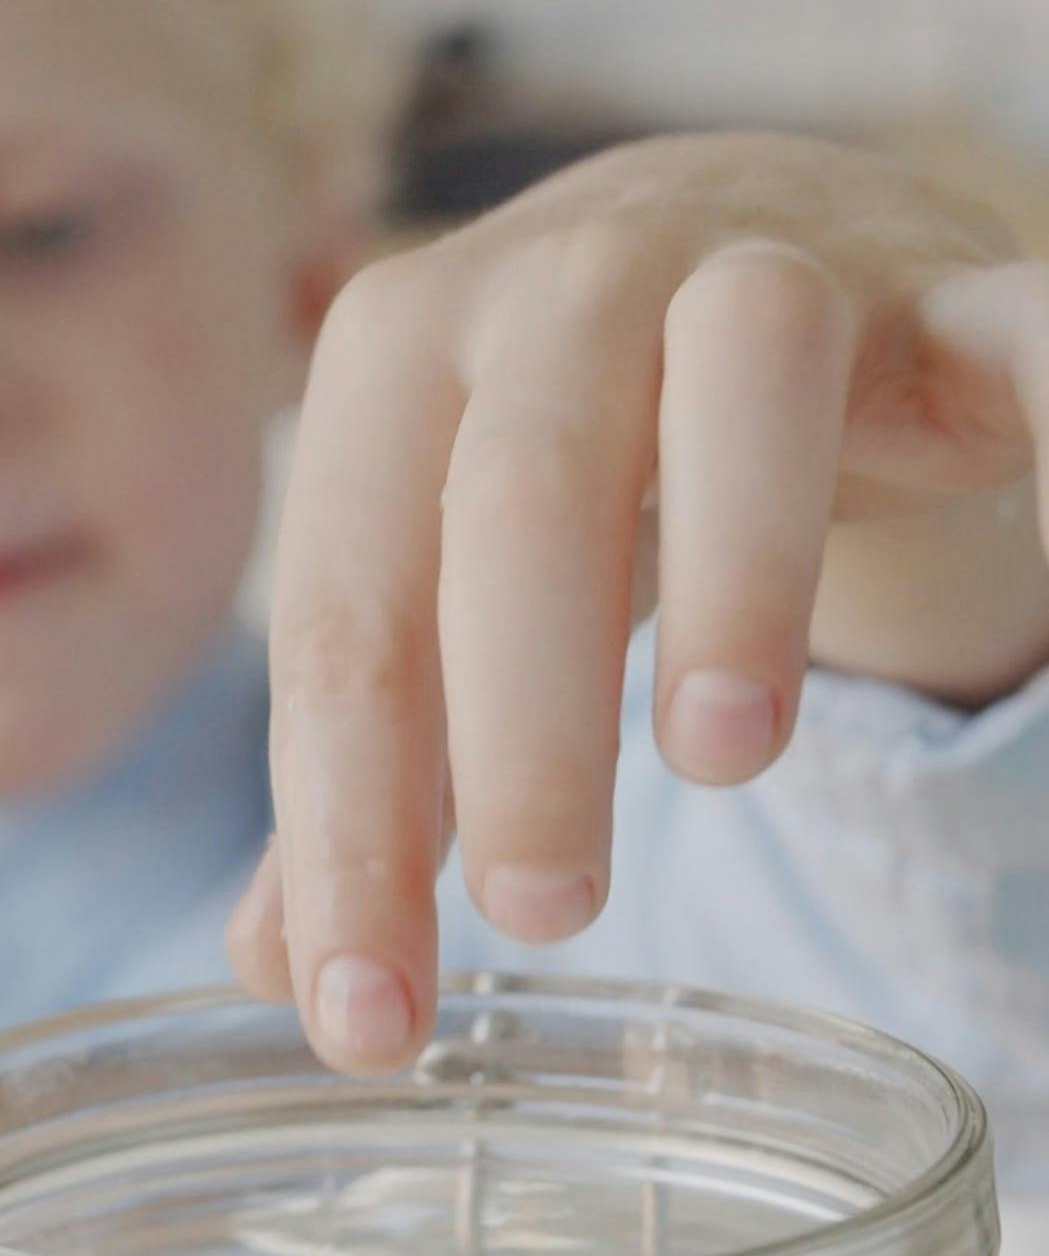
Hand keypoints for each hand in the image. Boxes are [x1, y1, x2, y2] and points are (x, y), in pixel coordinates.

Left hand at [229, 132, 1048, 1073]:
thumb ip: (383, 771)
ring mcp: (754, 265)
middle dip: (519, 720)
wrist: (739, 233)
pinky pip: (1012, 331)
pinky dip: (1045, 401)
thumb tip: (283, 977)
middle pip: (520, 500)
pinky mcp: (937, 291)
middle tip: (540, 912)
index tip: (369, 1022)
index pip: (348, 621)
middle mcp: (558, 284)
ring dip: (736, 567)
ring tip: (721, 760)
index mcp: (398, 364)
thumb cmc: (576, 455)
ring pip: (742, 374)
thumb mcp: (450, 593)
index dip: (346, 832)